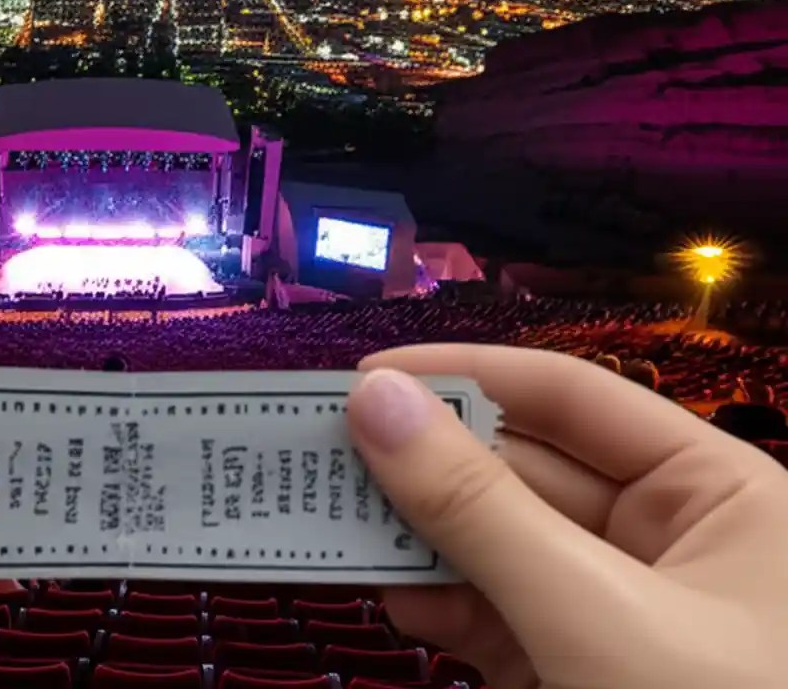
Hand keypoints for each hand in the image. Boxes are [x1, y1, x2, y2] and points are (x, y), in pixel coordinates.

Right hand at [347, 344, 787, 688]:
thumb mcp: (593, 617)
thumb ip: (479, 509)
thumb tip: (374, 404)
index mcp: (717, 493)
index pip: (573, 399)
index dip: (466, 378)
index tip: (361, 381)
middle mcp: (672, 537)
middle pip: (524, 472)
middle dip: (426, 469)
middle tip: (320, 459)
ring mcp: (623, 609)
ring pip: (501, 546)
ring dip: (420, 541)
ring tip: (336, 530)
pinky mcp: (583, 669)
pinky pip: (503, 614)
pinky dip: (445, 607)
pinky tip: (396, 599)